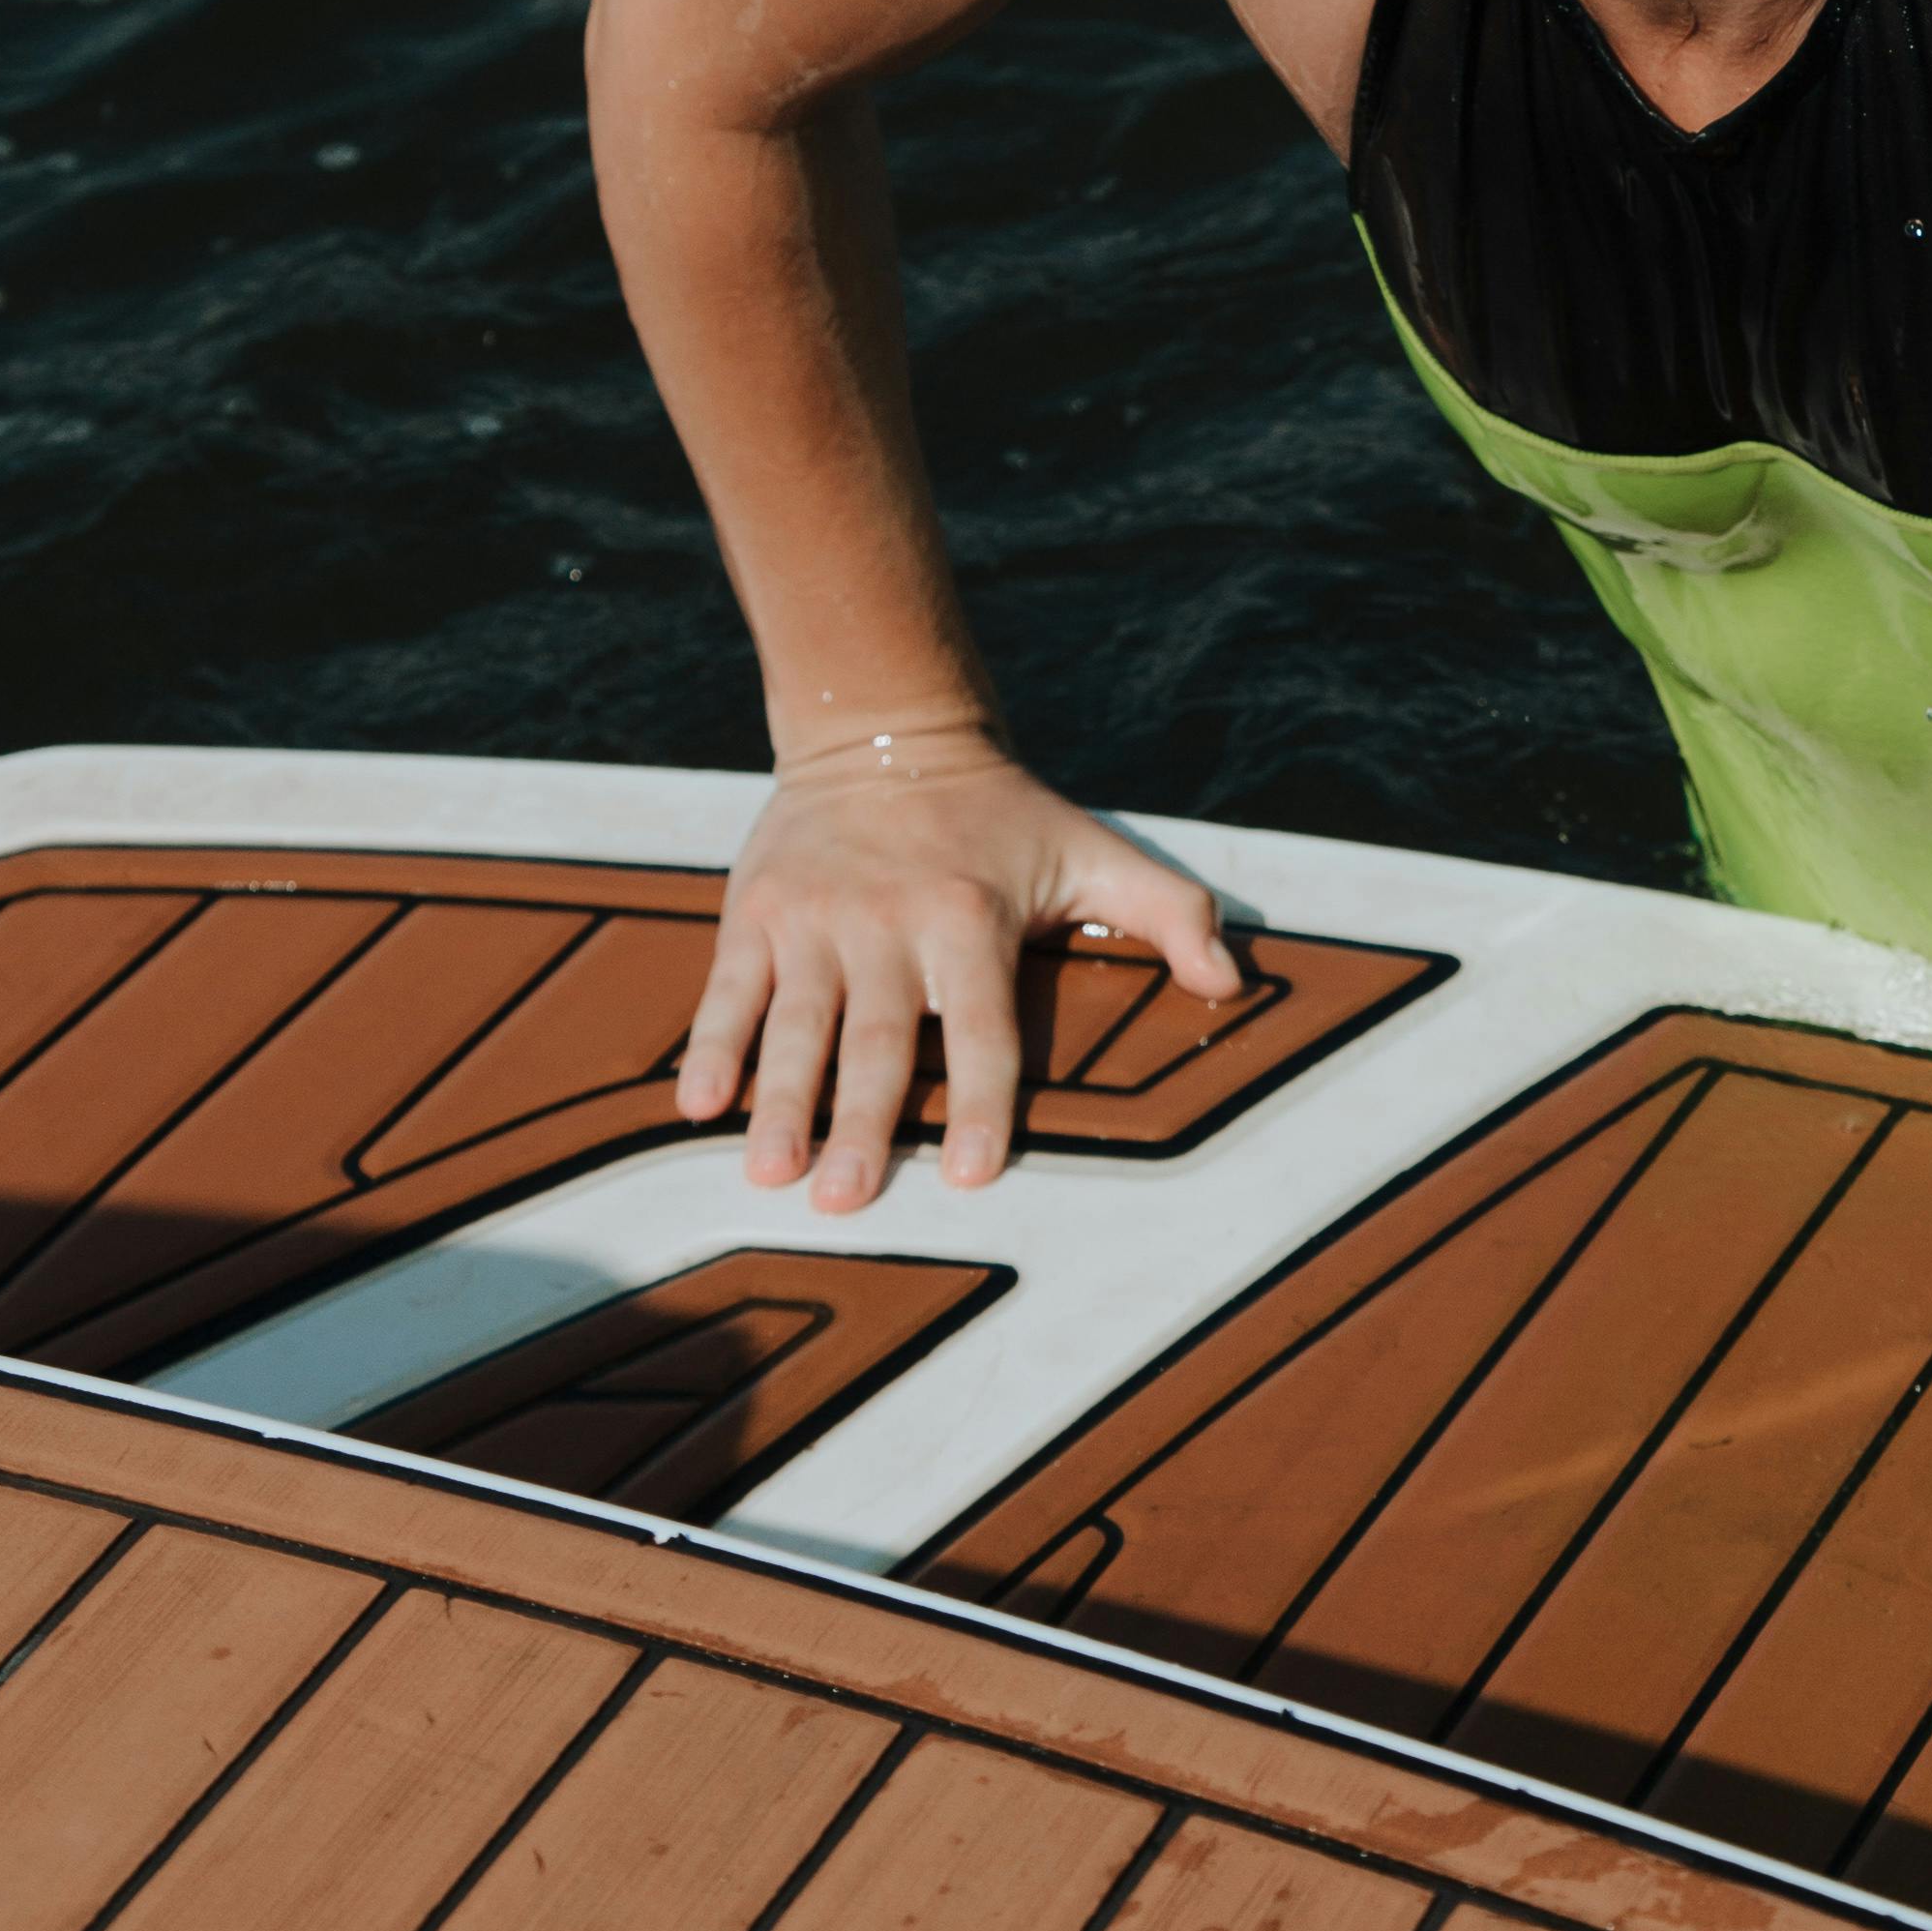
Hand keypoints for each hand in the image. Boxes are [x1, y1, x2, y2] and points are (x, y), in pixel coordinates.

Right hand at [678, 728, 1239, 1211]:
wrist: (884, 728)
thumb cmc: (1000, 815)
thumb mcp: (1092, 850)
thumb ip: (1171, 913)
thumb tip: (1236, 982)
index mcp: (971, 919)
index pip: (983, 1027)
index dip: (984, 1102)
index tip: (975, 1176)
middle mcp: (889, 923)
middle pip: (879, 1039)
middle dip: (861, 1124)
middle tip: (845, 1202)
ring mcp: (816, 919)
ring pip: (796, 1025)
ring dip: (782, 1103)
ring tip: (770, 1173)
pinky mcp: (757, 910)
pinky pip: (728, 989)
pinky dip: (710, 1047)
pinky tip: (695, 1107)